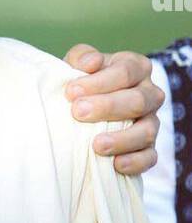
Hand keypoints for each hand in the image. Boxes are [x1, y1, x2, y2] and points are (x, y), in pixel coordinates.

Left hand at [63, 45, 161, 174]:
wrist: (80, 113)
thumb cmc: (80, 85)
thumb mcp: (75, 66)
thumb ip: (81, 58)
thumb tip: (91, 63)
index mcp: (135, 68)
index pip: (126, 71)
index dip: (99, 81)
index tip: (71, 92)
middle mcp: (149, 93)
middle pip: (138, 100)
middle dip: (107, 107)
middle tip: (78, 112)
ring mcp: (151, 122)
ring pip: (148, 130)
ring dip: (122, 139)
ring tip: (96, 145)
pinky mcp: (148, 148)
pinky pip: (150, 157)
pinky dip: (134, 161)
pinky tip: (115, 164)